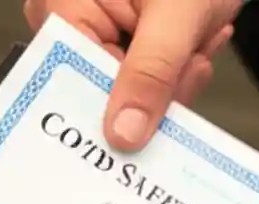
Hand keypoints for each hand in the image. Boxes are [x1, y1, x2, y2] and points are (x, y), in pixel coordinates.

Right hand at [22, 0, 242, 150]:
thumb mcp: (176, 14)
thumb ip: (152, 71)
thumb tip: (123, 134)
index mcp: (60, 0)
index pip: (68, 73)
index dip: (112, 100)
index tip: (151, 119)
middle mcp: (67, 18)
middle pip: (97, 89)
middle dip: (153, 87)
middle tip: (191, 62)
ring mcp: (95, 34)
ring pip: (126, 93)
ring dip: (172, 79)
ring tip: (198, 43)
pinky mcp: (122, 46)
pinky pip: (142, 84)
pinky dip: (176, 72)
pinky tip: (196, 44)